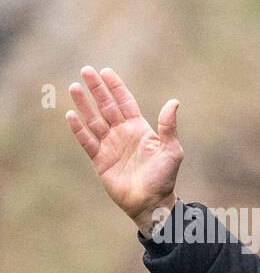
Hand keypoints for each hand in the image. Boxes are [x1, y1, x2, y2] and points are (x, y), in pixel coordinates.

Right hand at [65, 67, 182, 233]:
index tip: (105, 71)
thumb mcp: (172, 150)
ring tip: (74, 87)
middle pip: (106, 106)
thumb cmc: (165, 177)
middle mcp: (123, 134)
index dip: (115, 87)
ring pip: (93, 120)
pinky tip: (71, 114)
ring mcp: (110, 146)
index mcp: (140, 129)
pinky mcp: (100, 160)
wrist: (152, 203)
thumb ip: (169, 126)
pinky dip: (79, 128)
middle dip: (97, 89)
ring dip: (84, 104)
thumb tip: (174, 101)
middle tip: (86, 70)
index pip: (125, 102)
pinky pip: (86, 141)